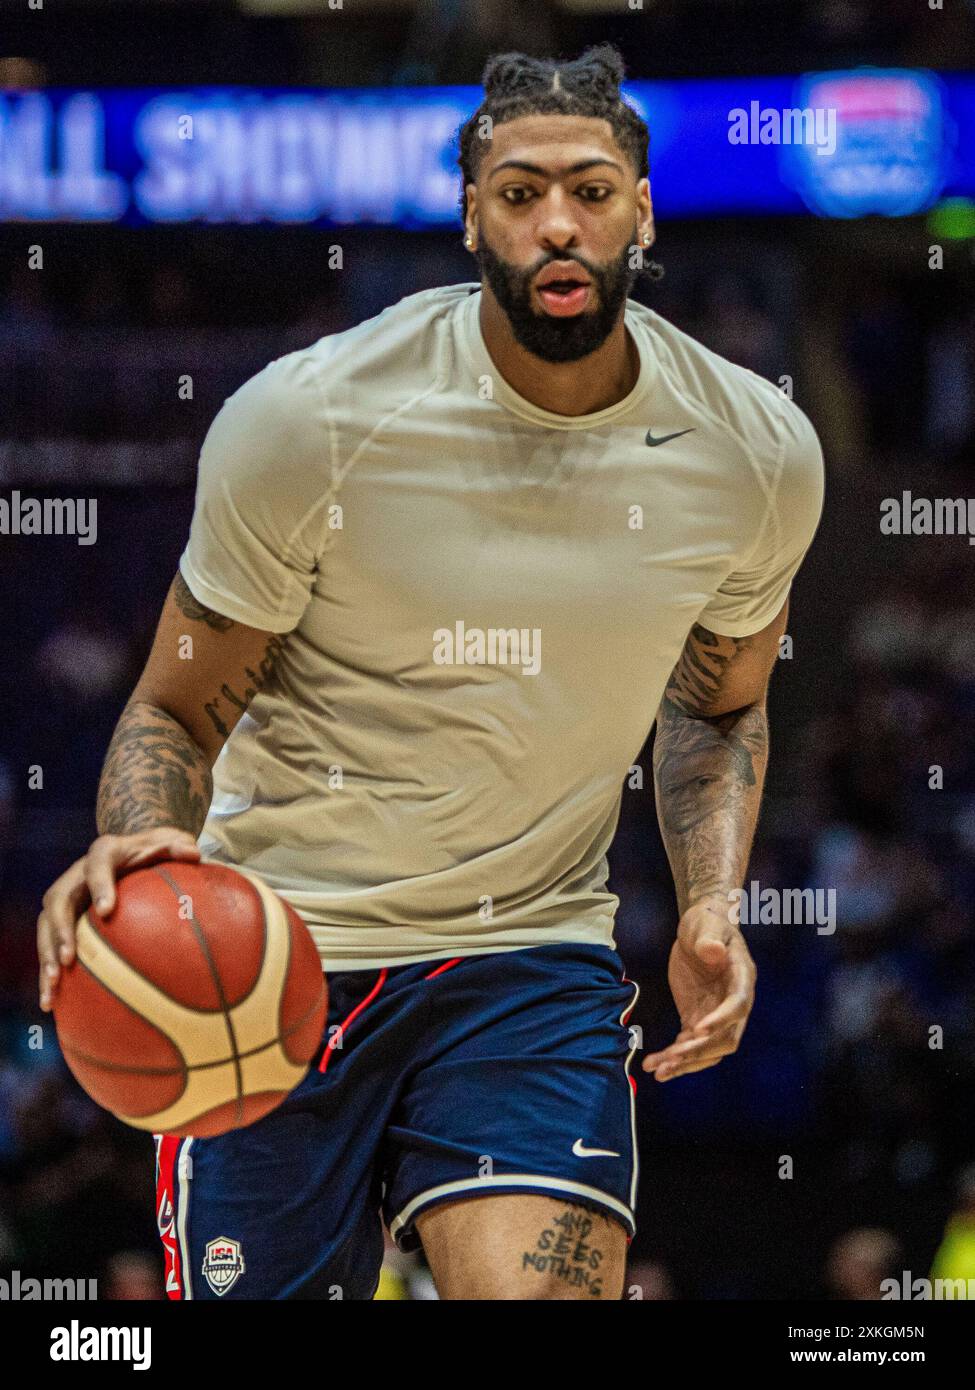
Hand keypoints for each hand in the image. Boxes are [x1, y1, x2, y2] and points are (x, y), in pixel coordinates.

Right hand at [37, 828, 200, 1011]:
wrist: (134, 851)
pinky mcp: (64, 918)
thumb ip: (178, 845)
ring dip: (47, 955)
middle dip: (60, 930)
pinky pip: (50, 944)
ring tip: (53, 986)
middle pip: (58, 899)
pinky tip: (52, 1002)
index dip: (100, 885)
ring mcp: (67, 896)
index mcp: (104, 852)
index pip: (98, 864)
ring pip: (46, 925)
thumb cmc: (155, 850)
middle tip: (69, 959)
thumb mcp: (169, 842)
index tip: (106, 910)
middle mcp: (77, 874)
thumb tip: (193, 854)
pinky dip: (48, 971)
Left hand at [642, 895, 755, 1081]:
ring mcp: (716, 1015)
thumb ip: (709, 939)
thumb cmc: (707, 922)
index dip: (721, 1019)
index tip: (699, 1029)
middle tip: (672, 1058)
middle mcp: (734, 1003)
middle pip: (726, 1037)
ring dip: (686, 1063)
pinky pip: (691, 1045)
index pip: (737, 1005)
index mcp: (742, 977)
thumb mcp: (705, 924)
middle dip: (700, 1050)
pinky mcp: (698, 1019)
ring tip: (659, 1071)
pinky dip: (676, 1057)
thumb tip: (714, 951)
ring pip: (709, 1050)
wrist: (699, 931)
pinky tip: (656, 1063)